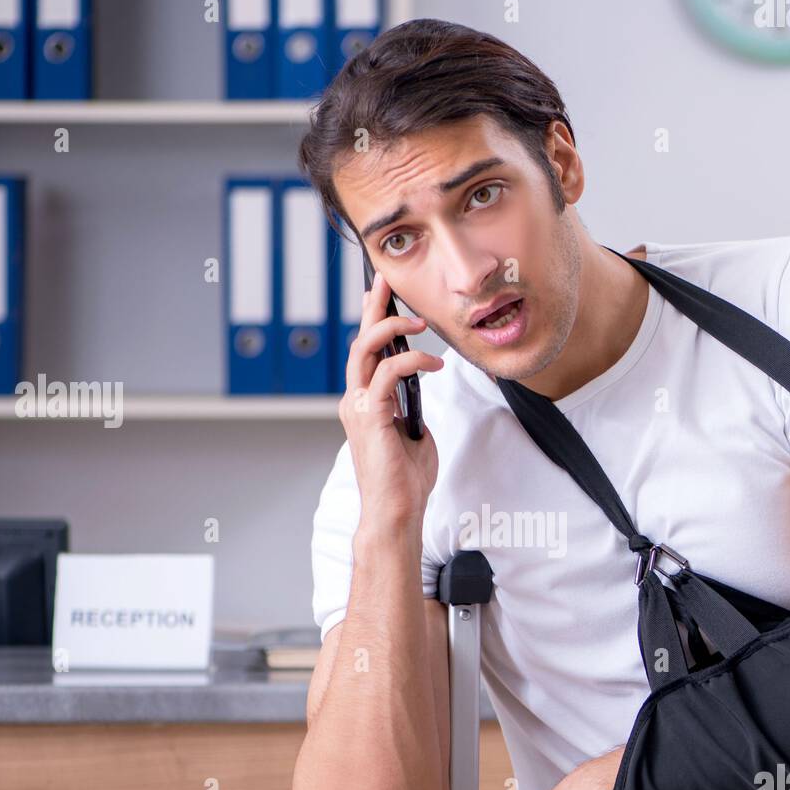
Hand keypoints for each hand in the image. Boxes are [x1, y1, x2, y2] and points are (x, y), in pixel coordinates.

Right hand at [340, 268, 443, 527]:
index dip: (372, 319)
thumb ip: (412, 407)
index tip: (382, 292)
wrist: (397, 510)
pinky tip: (434, 364)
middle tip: (386, 279)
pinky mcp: (370, 415)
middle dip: (374, 307)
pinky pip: (387, 373)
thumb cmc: (407, 480)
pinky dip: (412, 361)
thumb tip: (420, 387)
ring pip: (366, 349)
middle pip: (360, 340)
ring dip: (393, 327)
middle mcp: (355, 400)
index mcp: (364, 403)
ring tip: (420, 321)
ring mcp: (358, 407)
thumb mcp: (414, 433)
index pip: (366, 353)